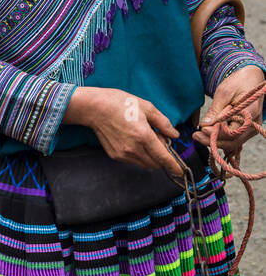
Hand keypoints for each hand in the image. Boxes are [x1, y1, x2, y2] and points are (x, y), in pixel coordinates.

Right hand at [64, 86, 181, 174]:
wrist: (95, 108)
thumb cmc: (120, 104)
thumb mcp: (147, 107)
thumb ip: (163, 123)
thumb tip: (174, 135)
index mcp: (143, 136)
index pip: (163, 157)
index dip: (173, 166)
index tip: (180, 171)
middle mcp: (133, 148)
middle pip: (155, 163)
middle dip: (162, 157)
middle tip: (159, 140)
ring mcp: (123, 154)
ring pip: (144, 164)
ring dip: (150, 157)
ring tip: (145, 139)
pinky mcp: (115, 156)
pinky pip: (133, 160)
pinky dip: (139, 155)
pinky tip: (135, 141)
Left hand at [195, 65, 264, 158]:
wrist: (250, 80)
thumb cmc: (238, 82)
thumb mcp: (224, 92)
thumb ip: (215, 110)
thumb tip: (204, 125)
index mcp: (250, 113)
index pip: (233, 132)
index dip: (216, 133)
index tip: (201, 129)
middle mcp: (253, 125)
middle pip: (232, 142)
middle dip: (213, 141)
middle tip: (196, 135)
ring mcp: (250, 129)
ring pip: (232, 143)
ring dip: (215, 141)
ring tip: (198, 135)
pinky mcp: (245, 130)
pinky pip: (233, 140)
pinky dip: (220, 139)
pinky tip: (208, 135)